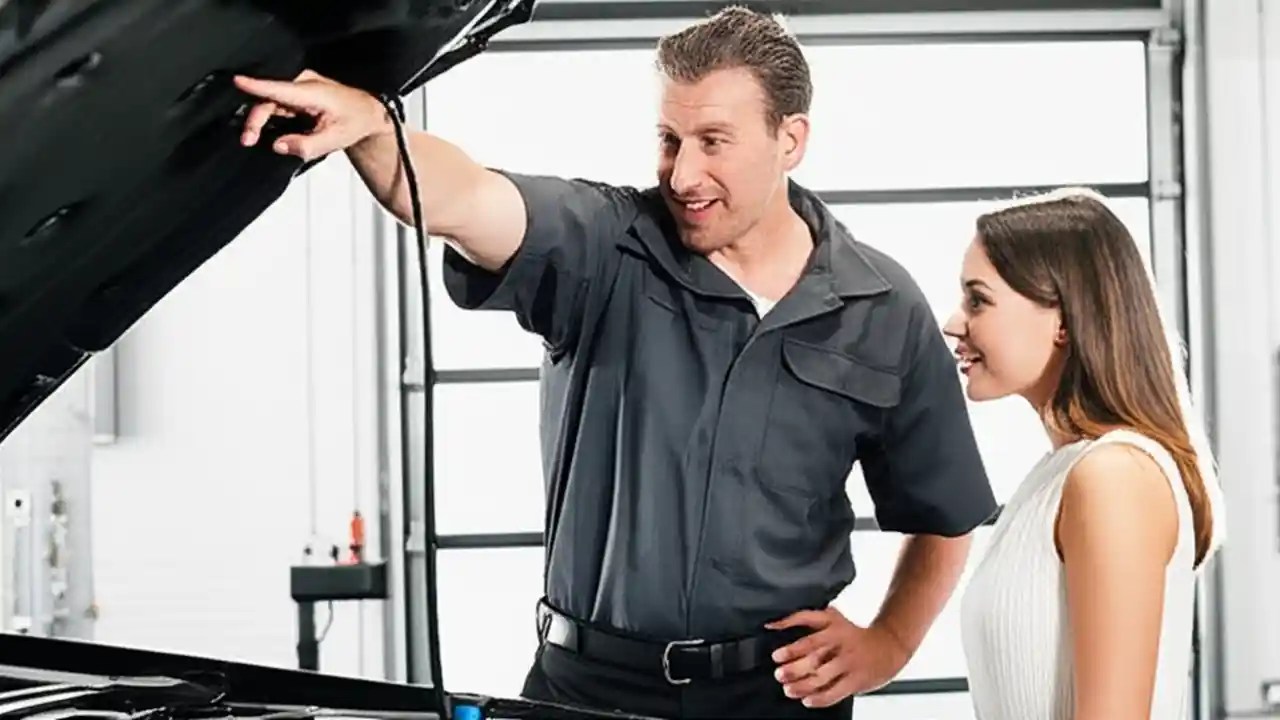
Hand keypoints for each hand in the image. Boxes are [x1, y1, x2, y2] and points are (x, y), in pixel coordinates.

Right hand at [232, 70, 391, 161]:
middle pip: (269, 99)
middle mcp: (303, 85)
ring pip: (270, 102)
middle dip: (255, 119)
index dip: (257, 85)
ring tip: (253, 139)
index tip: (237, 81)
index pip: (279, 88)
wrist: (368, 113)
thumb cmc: (355, 120)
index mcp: (312, 91)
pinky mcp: (297, 95)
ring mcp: (299, 88)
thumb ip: (306, 145)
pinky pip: (277, 104)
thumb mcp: (335, 139)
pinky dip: (269, 118)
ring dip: (260, 121)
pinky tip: (266, 131)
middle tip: (248, 140)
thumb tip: (279, 146)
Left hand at [766, 607, 910, 707]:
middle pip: (814, 658)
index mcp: (833, 627)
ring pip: (822, 677)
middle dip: (793, 668)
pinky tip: (808, 700)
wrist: (888, 645)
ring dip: (802, 685)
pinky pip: (836, 692)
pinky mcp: (857, 680)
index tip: (776, 656)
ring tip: (788, 689)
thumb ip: (803, 618)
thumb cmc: (853, 633)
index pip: (810, 638)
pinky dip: (820, 698)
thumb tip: (772, 624)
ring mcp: (849, 663)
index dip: (791, 648)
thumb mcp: (831, 618)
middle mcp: (840, 644)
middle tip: (779, 674)